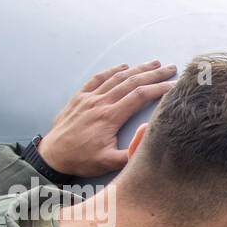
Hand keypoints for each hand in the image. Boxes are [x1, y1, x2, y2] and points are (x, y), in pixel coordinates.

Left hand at [38, 60, 176, 176]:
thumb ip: (132, 151)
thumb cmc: (82, 160)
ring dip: (137, 69)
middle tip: (170, 68)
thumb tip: (149, 133)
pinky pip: (98, 79)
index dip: (158, 89)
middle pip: (131, 82)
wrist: (52, 156)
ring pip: (116, 77)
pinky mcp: (79, 98)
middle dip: (153, 74)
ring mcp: (88, 98)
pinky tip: (123, 66)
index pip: (139, 96)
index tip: (173, 86)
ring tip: (153, 63)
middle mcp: (100, 102)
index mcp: (109, 117)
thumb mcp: (109, 162)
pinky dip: (112, 70)